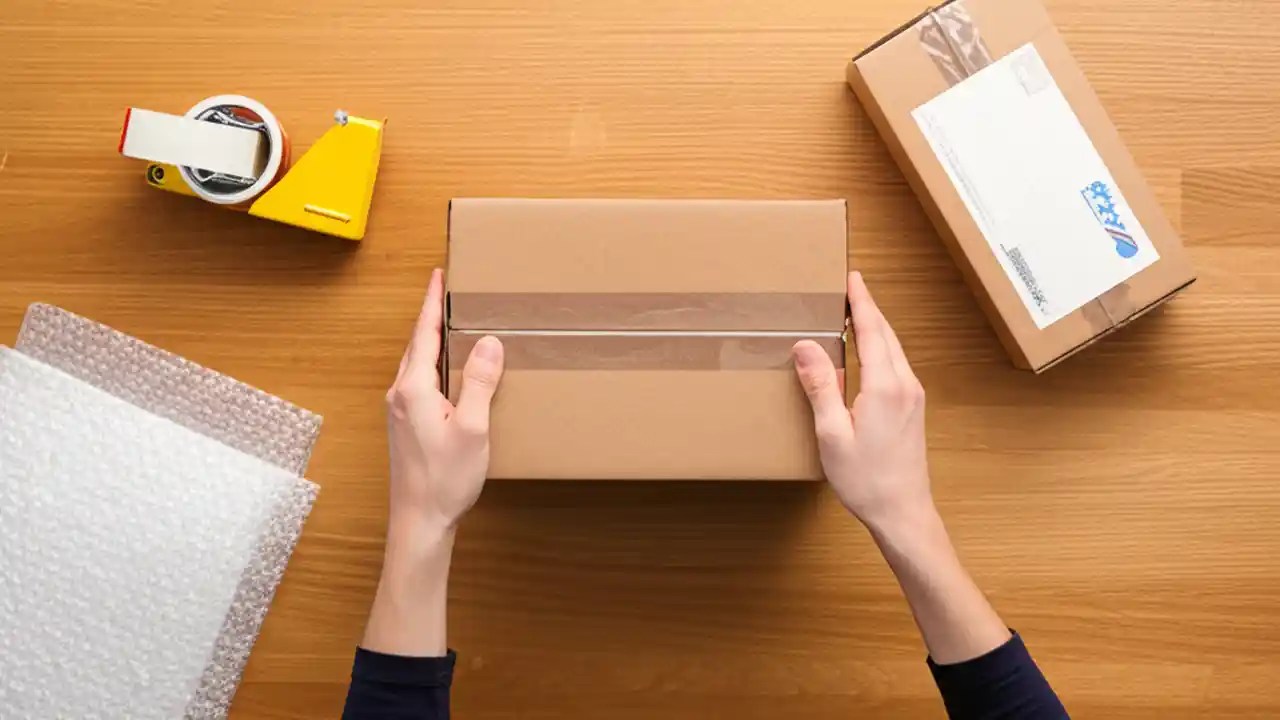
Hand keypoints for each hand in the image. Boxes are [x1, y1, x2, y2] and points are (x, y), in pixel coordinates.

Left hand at [363, 269, 503, 656]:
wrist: (418, 521)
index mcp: (414, 389)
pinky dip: (431, 365)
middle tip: (446, 292)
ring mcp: (398, 411)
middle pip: (417, 345)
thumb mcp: (474, 429)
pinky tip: (446, 373)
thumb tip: (487, 342)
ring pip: (415, 364)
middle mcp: (400, 394)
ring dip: (430, 341)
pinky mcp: (403, 426)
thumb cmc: (445, 480)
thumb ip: (480, 383)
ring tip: (448, 325)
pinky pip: (417, 382)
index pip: (425, 334)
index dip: (432, 303)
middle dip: (431, 316)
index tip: (438, 275)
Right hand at [792, 272, 931, 531]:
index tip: (852, 278)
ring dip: (875, 328)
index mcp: (884, 387)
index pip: (871, 331)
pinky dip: (881, 349)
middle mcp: (905, 385)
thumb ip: (820, 386)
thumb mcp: (831, 434)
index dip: (860, 302)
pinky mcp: (914, 409)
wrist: (904, 513)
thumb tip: (805, 347)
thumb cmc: (866, 480)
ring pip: (894, 349)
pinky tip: (868, 353)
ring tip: (855, 313)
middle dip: (868, 308)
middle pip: (886, 334)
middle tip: (850, 288)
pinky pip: (897, 366)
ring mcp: (913, 397)